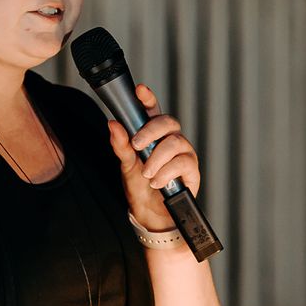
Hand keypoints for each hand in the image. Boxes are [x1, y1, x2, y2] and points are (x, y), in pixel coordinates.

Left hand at [105, 82, 200, 231]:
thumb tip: (113, 124)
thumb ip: (121, 145)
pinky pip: (183, 163)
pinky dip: (167, 173)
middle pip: (168, 121)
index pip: (152, 110)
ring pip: (175, 142)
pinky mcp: (192, 169)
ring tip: (147, 174)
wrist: (151, 215)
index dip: (148, 98)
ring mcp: (183, 153)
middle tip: (136, 145)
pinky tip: (157, 183)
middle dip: (151, 131)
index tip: (140, 90)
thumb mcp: (126, 166)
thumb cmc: (140, 187)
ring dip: (157, 158)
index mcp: (153, 134)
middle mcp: (170, 139)